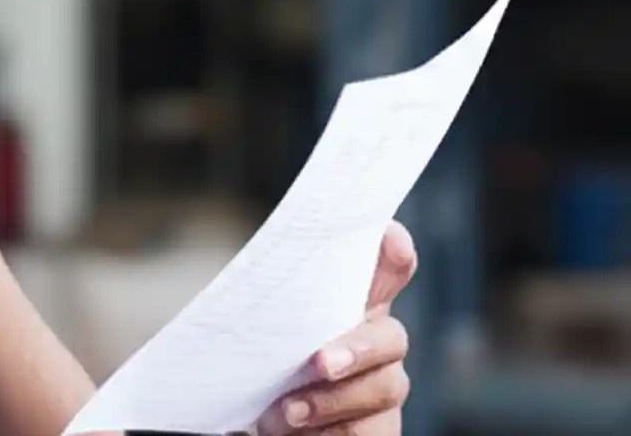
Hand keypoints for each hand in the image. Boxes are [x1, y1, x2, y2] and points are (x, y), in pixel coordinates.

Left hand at [257, 222, 417, 434]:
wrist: (260, 417)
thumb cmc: (260, 366)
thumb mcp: (261, 329)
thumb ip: (275, 304)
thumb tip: (258, 279)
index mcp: (352, 305)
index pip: (388, 270)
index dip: (394, 252)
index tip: (389, 237)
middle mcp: (377, 343)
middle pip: (392, 336)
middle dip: (356, 349)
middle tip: (319, 363)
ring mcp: (383, 386)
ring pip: (384, 388)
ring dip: (332, 401)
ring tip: (286, 413)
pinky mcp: (380, 429)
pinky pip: (374, 431)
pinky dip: (336, 433)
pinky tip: (299, 434)